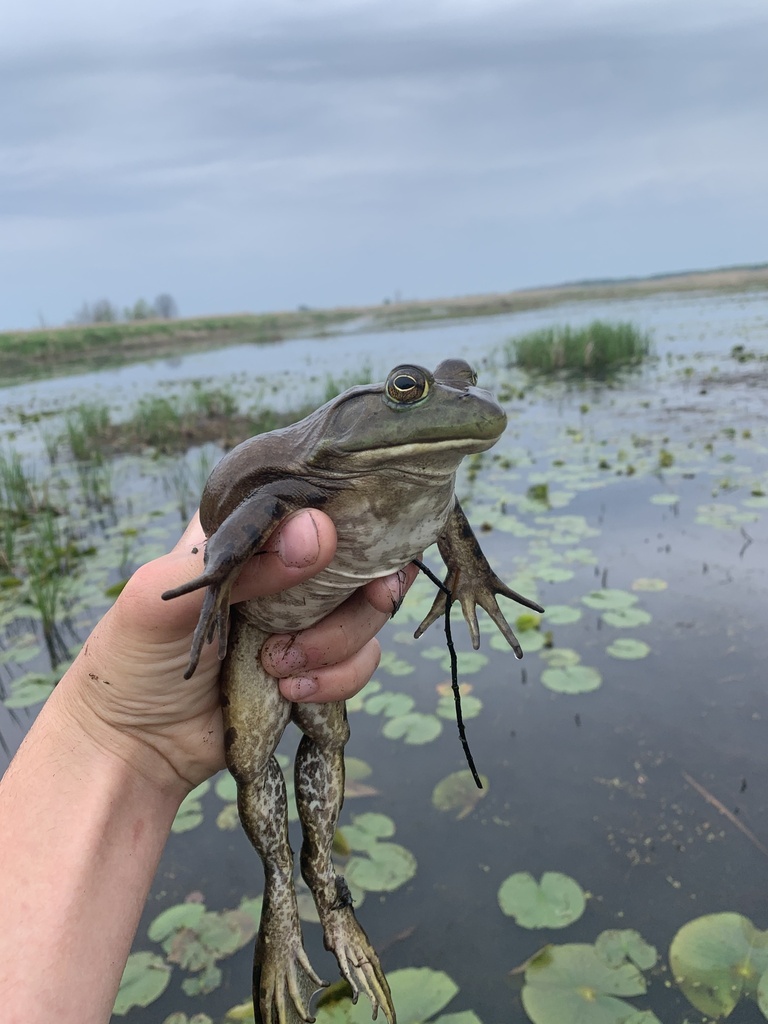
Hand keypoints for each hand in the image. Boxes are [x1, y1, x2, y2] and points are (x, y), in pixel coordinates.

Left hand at [59, 510, 416, 792]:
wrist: (136, 745)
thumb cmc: (132, 656)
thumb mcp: (162, 597)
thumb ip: (239, 563)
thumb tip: (317, 534)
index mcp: (247, 532)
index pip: (313, 500)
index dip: (345, 515)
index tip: (350, 544)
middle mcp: (284, 567)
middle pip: (360, 554)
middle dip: (354, 591)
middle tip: (328, 614)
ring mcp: (305, 617)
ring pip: (368, 611)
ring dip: (334, 642)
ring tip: (278, 665)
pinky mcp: (318, 665)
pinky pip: (362, 661)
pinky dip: (337, 679)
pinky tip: (289, 691)